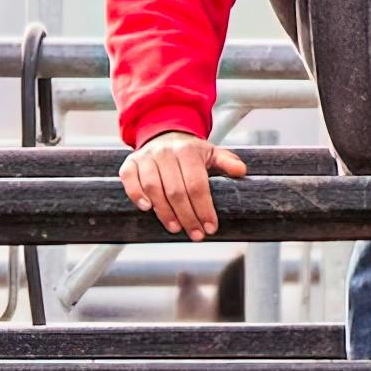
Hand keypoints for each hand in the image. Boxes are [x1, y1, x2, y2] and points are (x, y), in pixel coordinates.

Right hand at [119, 131, 245, 241]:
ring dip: (164, 212)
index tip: (210, 227)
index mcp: (188, 150)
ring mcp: (146, 157)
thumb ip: (227, 162)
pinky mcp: (130, 163)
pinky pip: (129, 180)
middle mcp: (165, 152)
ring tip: (175, 228)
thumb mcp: (211, 153)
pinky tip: (146, 208)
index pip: (197, 184)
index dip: (204, 208)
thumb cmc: (190, 151)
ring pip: (154, 188)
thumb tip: (241, 171)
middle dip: (187, 216)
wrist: (164, 135)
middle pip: (176, 191)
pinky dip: (136, 194)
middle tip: (195, 234)